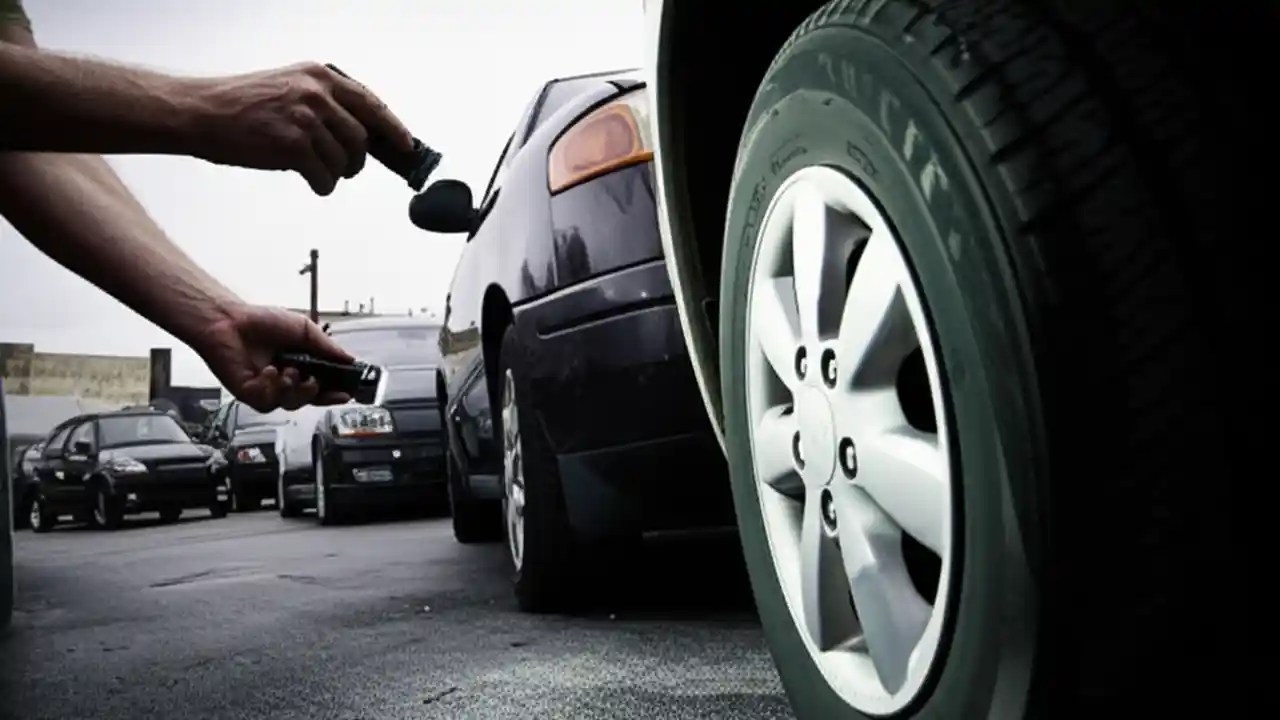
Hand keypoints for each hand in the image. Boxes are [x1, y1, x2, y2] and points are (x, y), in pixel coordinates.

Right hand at [185, 62, 412, 194]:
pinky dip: (323, 186)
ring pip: (344, 161)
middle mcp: (316, 93)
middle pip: (361, 139)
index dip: (393, 128)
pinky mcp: (292, 146)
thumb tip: (361, 131)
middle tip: (346, 169)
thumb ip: (325, 101)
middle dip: (357, 161)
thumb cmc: (242, 104)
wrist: (201, 112)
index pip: (371, 104)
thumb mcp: (290, 85)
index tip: (405, 145)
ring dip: (336, 174)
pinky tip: (312, 183)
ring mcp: (305, 119)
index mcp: (320, 76)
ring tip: (319, 173)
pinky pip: (325, 177)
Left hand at [197, 303, 354, 411]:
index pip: (323, 386)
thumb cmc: (261, 321)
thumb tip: (349, 359)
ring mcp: (268, 389)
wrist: (229, 321)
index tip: (347, 393)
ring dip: (293, 389)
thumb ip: (327, 347)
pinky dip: (271, 387)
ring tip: (288, 371)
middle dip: (315, 394)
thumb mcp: (304, 329)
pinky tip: (268, 371)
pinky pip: (267, 402)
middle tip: (316, 382)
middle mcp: (285, 379)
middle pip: (309, 400)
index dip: (335, 393)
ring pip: (290, 404)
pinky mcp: (250, 394)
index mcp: (301, 365)